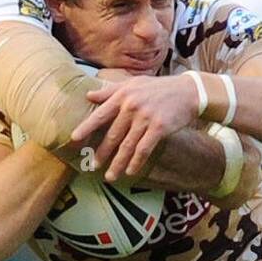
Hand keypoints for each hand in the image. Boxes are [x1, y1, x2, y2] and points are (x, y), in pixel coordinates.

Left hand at [69, 73, 198, 180]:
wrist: (188, 91)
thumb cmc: (158, 88)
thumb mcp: (133, 84)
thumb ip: (110, 90)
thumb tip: (88, 95)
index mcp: (123, 95)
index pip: (100, 114)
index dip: (86, 128)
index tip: (74, 140)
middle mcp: (132, 106)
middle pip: (113, 135)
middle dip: (102, 153)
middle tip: (93, 166)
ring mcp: (146, 118)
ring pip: (127, 146)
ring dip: (117, 163)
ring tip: (110, 176)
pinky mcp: (159, 128)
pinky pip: (144, 150)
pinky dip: (136, 162)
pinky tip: (130, 172)